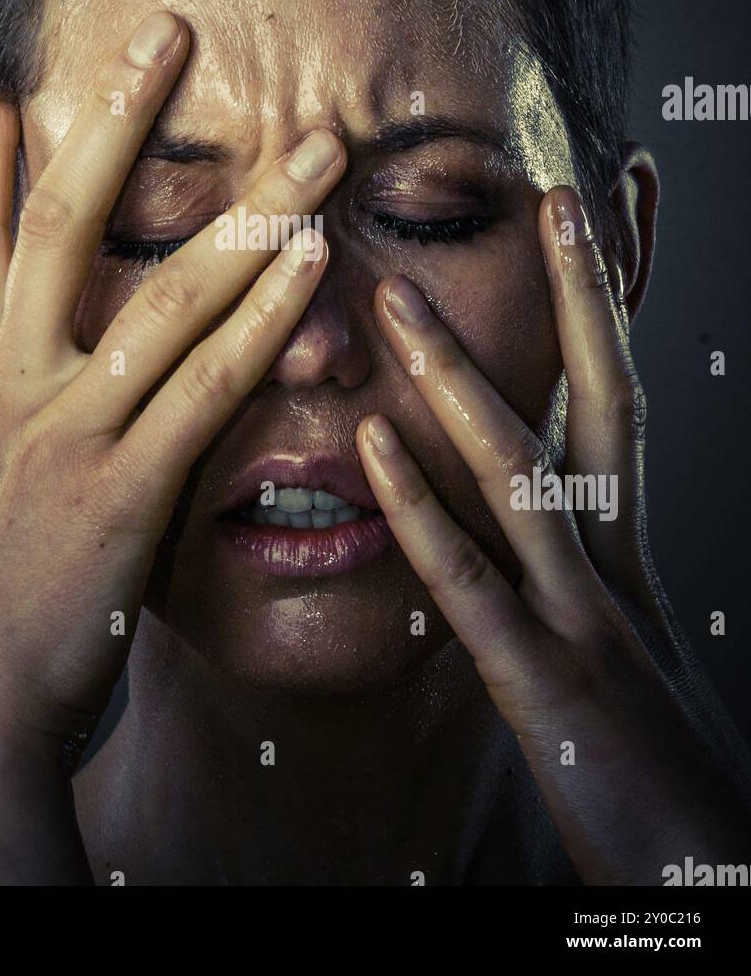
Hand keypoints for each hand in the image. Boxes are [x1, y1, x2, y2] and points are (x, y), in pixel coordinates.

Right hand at [0, 10, 345, 882]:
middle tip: (167, 32)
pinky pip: (207, 386)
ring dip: (249, 209)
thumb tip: (55, 363)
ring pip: (165, 293)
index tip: (0, 87)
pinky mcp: (122, 492)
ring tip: (316, 143)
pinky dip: (263, 318)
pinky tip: (313, 261)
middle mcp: (10, 382)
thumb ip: (21, 403)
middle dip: (113, 121)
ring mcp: (65, 431)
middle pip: (62, 223)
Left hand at [356, 185, 750, 884]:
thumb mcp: (622, 658)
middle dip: (578, 300)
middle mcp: (617, 568)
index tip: (581, 228)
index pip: (615, 410)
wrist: (716, 888)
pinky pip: (474, 588)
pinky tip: (372, 448)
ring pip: (525, 474)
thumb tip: (542, 527)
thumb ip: (574, 587)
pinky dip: (424, 512)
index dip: (601, 316)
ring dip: (459, 379)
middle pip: (601, 406)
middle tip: (550, 200)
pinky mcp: (550, 691)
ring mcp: (588, 622)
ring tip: (396, 297)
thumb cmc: (658, 777)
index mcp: (628, 557)